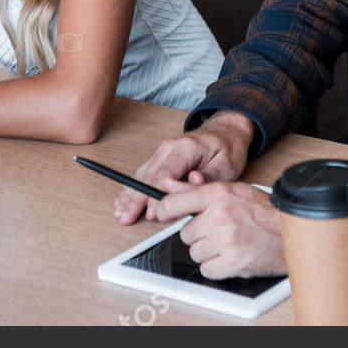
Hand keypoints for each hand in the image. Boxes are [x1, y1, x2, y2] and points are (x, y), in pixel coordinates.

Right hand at [114, 111, 254, 224]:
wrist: (226, 130)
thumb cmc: (227, 147)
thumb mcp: (227, 163)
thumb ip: (209, 176)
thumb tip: (193, 183)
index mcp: (185, 148)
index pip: (165, 175)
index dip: (156, 197)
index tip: (151, 214)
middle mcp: (169, 147)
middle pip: (147, 176)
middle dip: (135, 199)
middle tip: (125, 217)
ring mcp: (162, 151)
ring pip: (141, 175)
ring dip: (129, 194)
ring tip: (120, 212)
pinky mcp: (160, 157)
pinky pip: (143, 172)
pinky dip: (132, 187)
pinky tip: (124, 199)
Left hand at [157, 182, 285, 277]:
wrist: (291, 233)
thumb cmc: (263, 211)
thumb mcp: (232, 191)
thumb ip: (197, 190)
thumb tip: (166, 185)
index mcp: (218, 194)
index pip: (174, 202)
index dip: (165, 210)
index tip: (163, 214)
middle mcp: (220, 215)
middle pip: (185, 233)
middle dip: (198, 235)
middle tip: (218, 231)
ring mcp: (226, 240)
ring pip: (194, 252)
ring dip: (208, 251)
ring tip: (228, 243)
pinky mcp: (232, 262)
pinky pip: (207, 269)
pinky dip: (217, 267)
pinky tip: (230, 256)